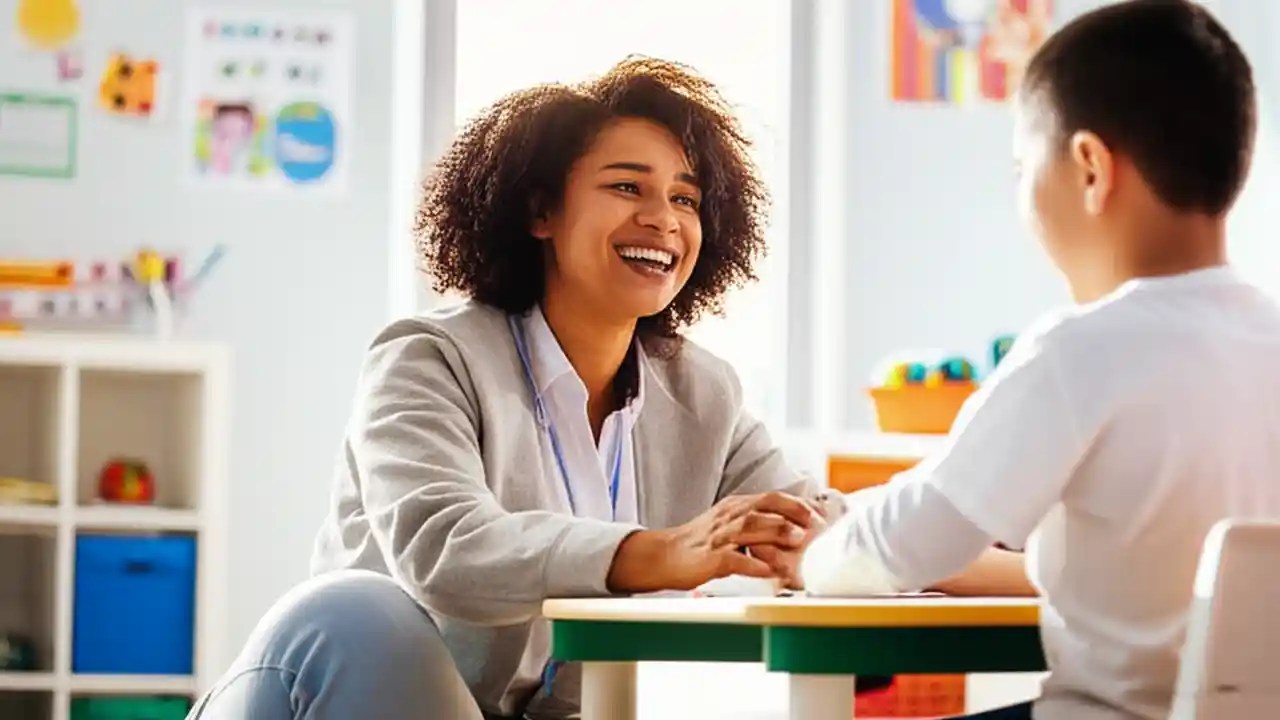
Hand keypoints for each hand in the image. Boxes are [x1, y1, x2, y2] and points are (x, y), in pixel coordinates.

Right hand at [606, 492, 817, 592]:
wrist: (663, 556)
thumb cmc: (700, 543)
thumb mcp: (728, 524)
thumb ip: (757, 524)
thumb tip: (793, 530)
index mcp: (734, 507)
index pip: (770, 497)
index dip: (796, 504)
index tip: (818, 514)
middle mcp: (728, 517)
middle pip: (763, 507)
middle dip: (791, 513)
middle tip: (814, 524)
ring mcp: (718, 537)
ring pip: (749, 528)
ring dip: (776, 532)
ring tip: (797, 540)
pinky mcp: (710, 559)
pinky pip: (734, 560)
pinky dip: (754, 565)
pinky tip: (770, 572)